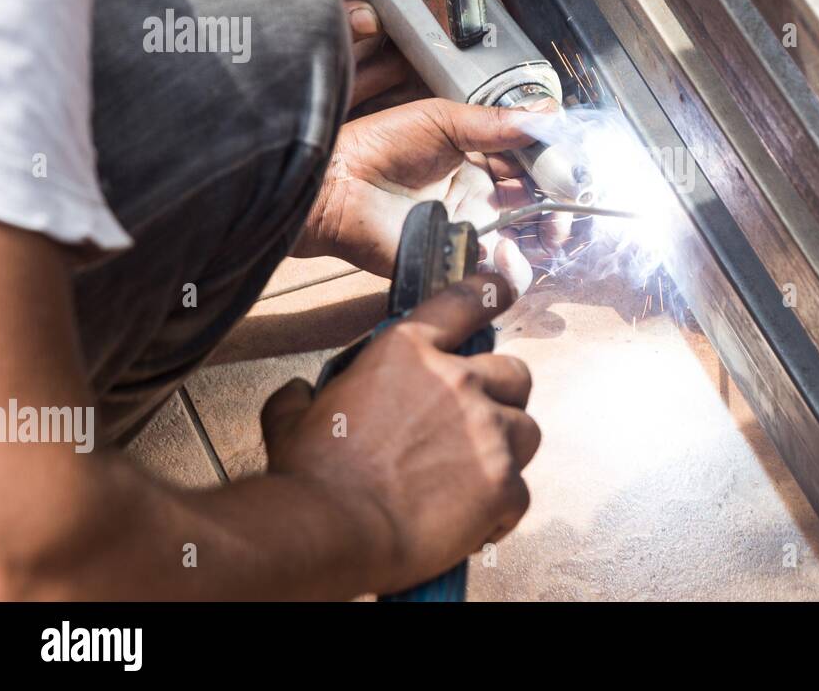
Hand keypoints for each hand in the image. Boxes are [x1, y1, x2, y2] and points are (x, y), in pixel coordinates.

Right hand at [259, 274, 539, 592]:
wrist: (330, 533)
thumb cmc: (310, 476)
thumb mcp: (292, 418)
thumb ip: (304, 395)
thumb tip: (298, 393)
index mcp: (407, 351)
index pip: (466, 301)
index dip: (493, 289)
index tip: (507, 285)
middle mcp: (458, 381)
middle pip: (514, 374)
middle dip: (501, 396)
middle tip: (475, 425)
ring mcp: (488, 431)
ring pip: (526, 430)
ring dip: (505, 450)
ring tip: (471, 480)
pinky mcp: (505, 484)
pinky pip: (519, 492)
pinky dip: (499, 510)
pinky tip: (470, 525)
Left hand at [294, 0, 571, 289]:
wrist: (338, 187)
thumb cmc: (380, 146)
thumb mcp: (443, 120)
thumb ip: (496, 122)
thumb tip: (547, 115)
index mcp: (480, 157)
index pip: (532, 161)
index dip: (553, 163)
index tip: (566, 165)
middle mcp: (483, 193)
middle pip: (539, 199)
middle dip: (559, 201)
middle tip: (564, 199)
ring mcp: (475, 226)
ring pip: (529, 234)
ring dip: (547, 231)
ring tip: (550, 228)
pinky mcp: (461, 256)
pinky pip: (501, 265)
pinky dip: (517, 260)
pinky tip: (513, 246)